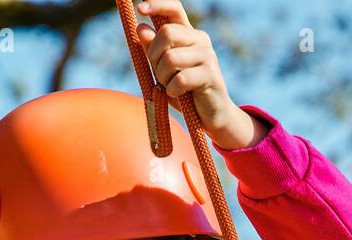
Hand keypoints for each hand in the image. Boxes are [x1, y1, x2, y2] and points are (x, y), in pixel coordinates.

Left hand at [135, 0, 266, 149]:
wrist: (210, 116)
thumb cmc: (184, 92)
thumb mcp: (163, 70)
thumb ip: (153, 50)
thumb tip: (141, 28)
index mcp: (188, 35)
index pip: (174, 9)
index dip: (157, 5)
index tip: (140, 8)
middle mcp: (200, 40)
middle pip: (167, 33)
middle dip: (154, 55)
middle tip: (159, 74)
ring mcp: (207, 56)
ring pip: (170, 58)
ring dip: (163, 77)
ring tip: (169, 87)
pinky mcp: (210, 75)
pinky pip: (180, 79)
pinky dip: (172, 90)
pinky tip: (178, 95)